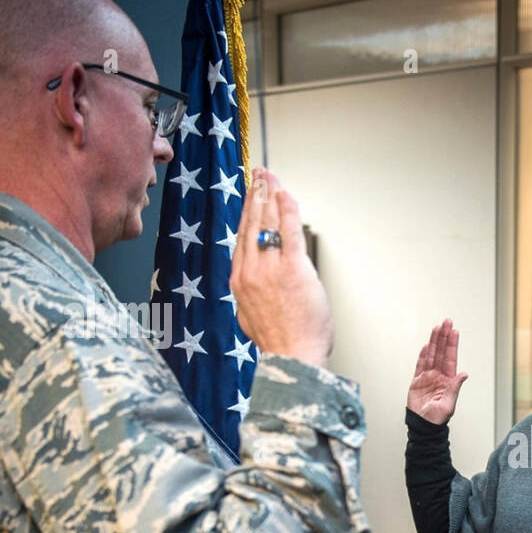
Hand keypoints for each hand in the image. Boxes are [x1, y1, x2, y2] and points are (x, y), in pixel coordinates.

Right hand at [230, 167, 333, 367]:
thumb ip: (251, 295)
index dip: (245, 213)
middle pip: (251, 224)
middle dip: (255, 195)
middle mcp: (250, 271)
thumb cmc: (279, 342)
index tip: (249, 196)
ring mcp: (270, 269)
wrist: (292, 357)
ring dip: (268, 195)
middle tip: (259, 175)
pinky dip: (286, 208)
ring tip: (269, 177)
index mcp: (239, 281)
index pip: (241, 237)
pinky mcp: (292, 269)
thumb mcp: (251, 316)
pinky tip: (285, 193)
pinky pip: (288, 231)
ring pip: (267, 223)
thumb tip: (254, 286)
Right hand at [407, 319, 467, 425]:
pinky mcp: (416, 381)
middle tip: (446, 322)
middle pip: (441, 352)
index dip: (452, 344)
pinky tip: (427, 344)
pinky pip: (420, 365)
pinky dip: (423, 354)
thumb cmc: (438, 418)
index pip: (450, 358)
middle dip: (443, 337)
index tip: (454, 331)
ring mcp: (427, 377)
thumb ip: (455, 387)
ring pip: (431, 355)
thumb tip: (464, 374)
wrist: (423, 425)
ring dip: (434, 341)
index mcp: (448, 380)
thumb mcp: (449, 403)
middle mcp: (438, 376)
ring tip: (436, 328)